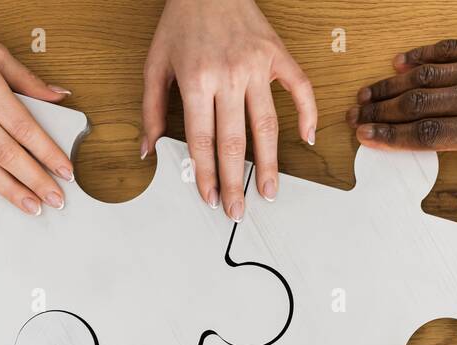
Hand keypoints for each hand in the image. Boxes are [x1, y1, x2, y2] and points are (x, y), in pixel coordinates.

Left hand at [143, 0, 316, 220]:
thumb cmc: (181, 21)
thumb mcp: (155, 64)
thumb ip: (151, 110)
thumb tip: (149, 149)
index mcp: (196, 80)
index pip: (202, 141)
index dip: (206, 174)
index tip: (210, 197)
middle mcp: (229, 76)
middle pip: (234, 142)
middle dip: (235, 182)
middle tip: (238, 210)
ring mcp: (257, 66)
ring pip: (267, 125)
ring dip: (270, 163)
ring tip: (270, 191)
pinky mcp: (277, 54)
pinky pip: (299, 88)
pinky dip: (307, 114)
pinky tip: (307, 138)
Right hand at [348, 32, 456, 255]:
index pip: (429, 133)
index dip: (392, 136)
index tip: (365, 137)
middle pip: (418, 104)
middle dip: (381, 111)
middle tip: (353, 116)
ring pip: (427, 75)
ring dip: (392, 84)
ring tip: (365, 93)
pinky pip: (449, 49)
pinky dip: (422, 55)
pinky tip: (401, 61)